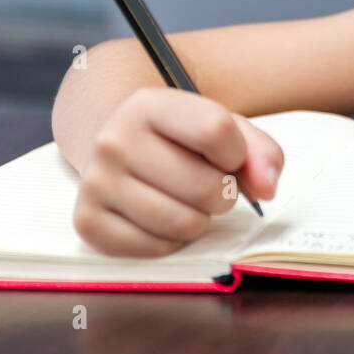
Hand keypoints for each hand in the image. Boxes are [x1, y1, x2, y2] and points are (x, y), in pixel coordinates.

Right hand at [73, 87, 284, 256]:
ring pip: (182, 224)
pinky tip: (163, 218)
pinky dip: (172, 241)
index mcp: (149, 105)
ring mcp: (95, 182)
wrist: (118, 145)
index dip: (237, 153)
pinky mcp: (87, 222)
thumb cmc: (181, 139)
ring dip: (201, 220)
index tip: (226, 155)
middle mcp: (113, 140)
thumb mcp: (223, 127)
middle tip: (209, 184)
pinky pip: (155, 248)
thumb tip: (266, 189)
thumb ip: (260, 152)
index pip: (216, 131)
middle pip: (204, 187)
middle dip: (223, 193)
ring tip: (188, 201)